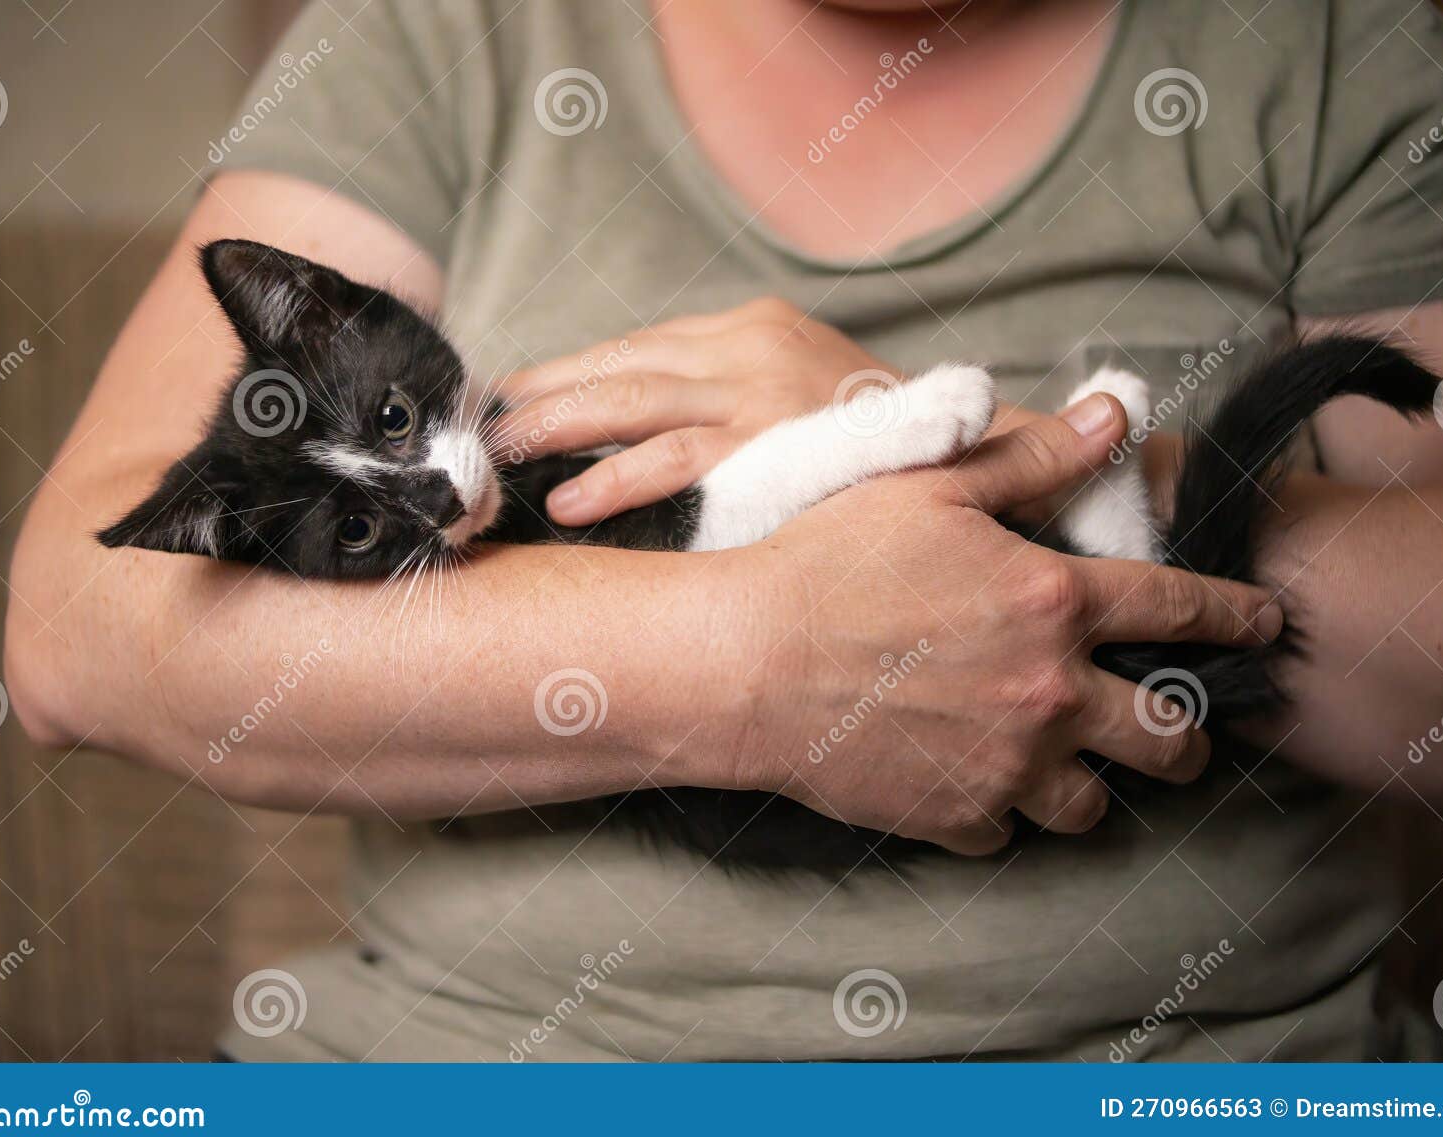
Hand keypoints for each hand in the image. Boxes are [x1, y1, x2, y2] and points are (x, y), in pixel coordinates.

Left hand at [496, 297, 898, 523]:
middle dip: (537, 398)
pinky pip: (675, 458)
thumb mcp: (792, 394)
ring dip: (553, 430)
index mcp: (747, 328)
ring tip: (499, 460)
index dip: (561, 375)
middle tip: (477, 429)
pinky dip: (614, 479)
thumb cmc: (865, 440)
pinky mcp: (773, 440)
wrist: (964, 451)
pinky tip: (569, 502)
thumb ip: (722, 399)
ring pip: (629, 404)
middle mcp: (747, 345)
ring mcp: (759, 389)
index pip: (632, 349)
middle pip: (614, 368)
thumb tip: (628, 435)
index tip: (505, 400)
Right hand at [728, 396, 1281, 854]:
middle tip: (1173, 729)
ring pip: (1095, 804)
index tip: (1268, 625)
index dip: (1237, 616)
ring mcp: (1007, 767)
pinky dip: (1002, 812)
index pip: (1182, 610)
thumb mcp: (932, 488)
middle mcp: (1051, 694)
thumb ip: (1035, 456)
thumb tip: (1115, 414)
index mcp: (1054, 602)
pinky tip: (977, 786)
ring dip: (1093, 783)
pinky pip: (1008, 832)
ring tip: (1070, 765)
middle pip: (1167, 736)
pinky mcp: (956, 817)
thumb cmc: (831, 562)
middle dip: (1184, 734)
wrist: (747, 661)